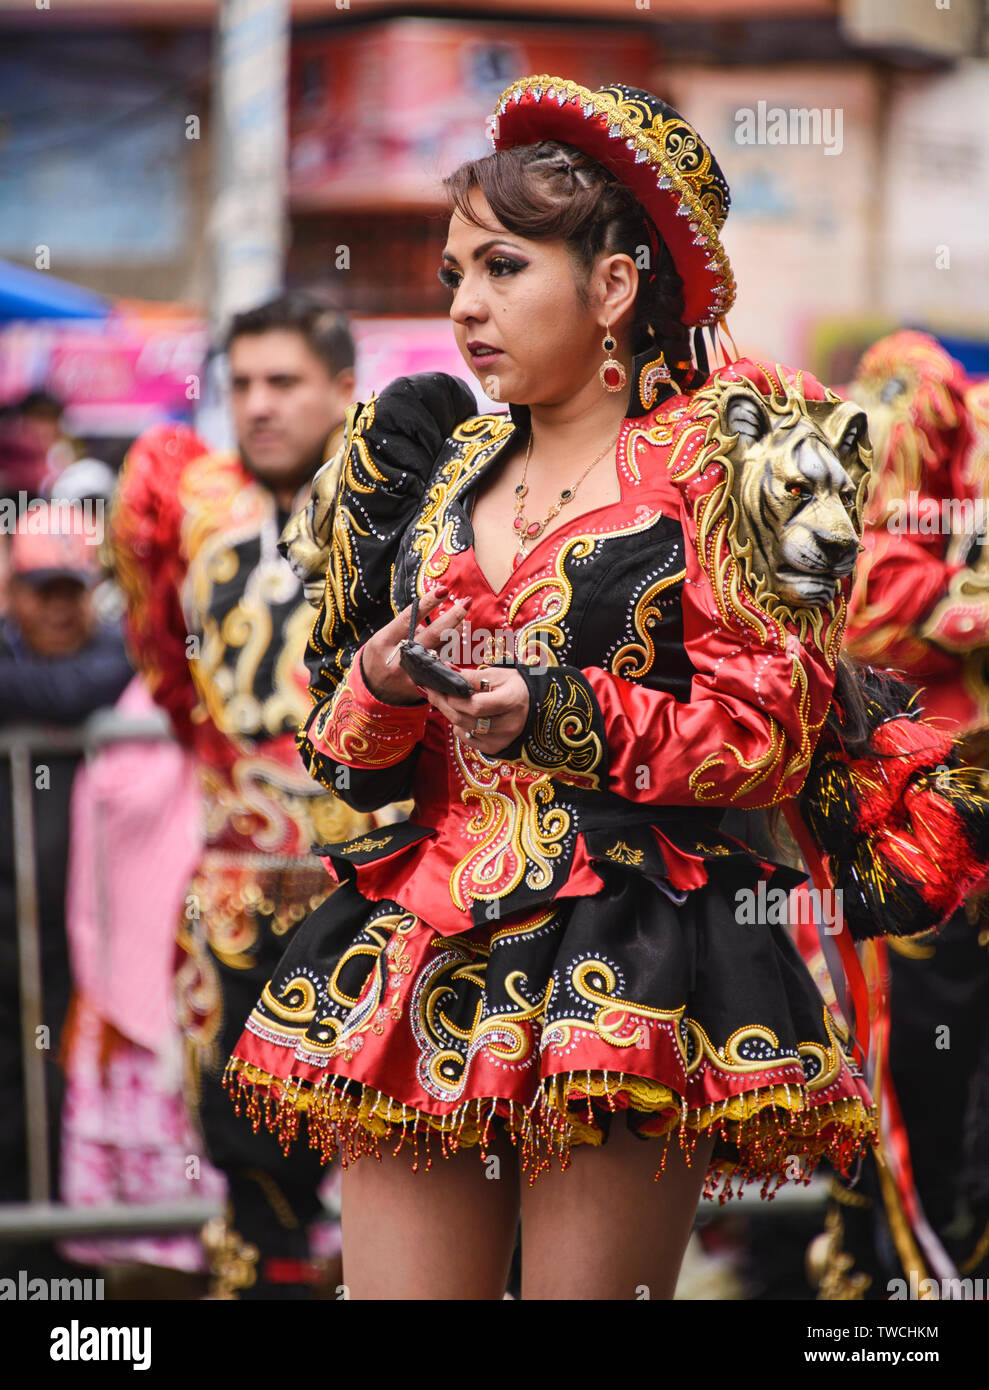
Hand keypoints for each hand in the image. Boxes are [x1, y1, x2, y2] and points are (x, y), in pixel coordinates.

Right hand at [360, 589, 472, 704]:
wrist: (373, 690)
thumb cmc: (380, 656)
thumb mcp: (384, 637)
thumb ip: (407, 626)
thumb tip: (435, 610)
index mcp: (385, 641)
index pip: (410, 618)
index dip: (428, 603)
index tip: (443, 590)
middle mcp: (400, 658)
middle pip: (433, 635)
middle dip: (453, 617)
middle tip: (466, 602)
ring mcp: (414, 674)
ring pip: (443, 650)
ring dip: (456, 632)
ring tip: (464, 618)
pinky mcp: (425, 687)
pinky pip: (444, 666)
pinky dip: (452, 652)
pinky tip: (459, 640)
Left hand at [422, 664, 529, 755]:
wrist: (534, 706)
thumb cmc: (515, 687)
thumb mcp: (498, 675)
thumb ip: (471, 677)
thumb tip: (447, 672)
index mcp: (511, 701)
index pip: (475, 705)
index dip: (454, 697)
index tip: (439, 685)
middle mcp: (507, 725)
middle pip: (464, 718)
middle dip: (443, 703)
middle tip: (432, 691)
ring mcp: (501, 739)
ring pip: (462, 728)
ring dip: (450, 714)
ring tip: (448, 700)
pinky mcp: (494, 748)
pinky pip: (467, 738)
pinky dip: (460, 726)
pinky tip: (465, 715)